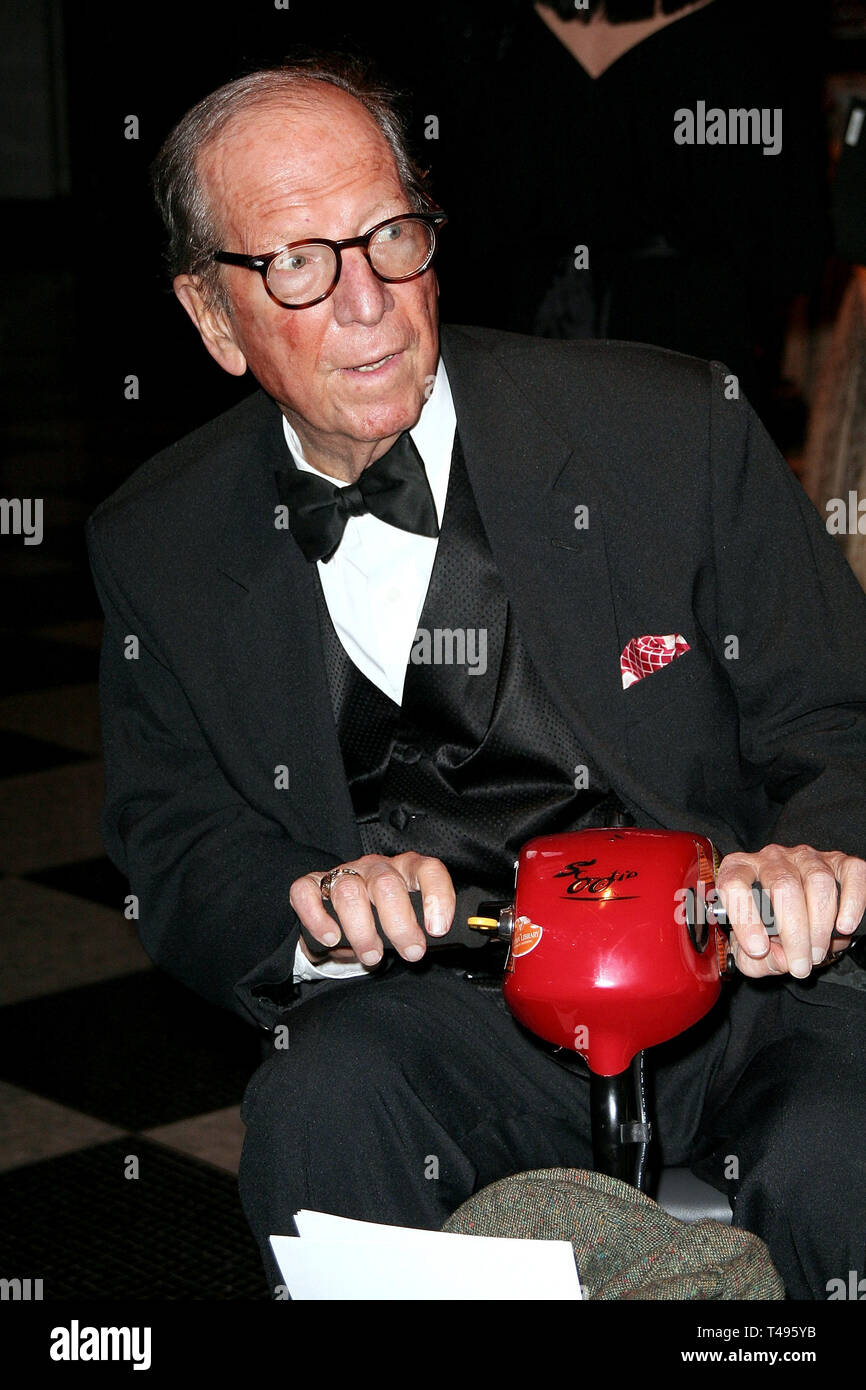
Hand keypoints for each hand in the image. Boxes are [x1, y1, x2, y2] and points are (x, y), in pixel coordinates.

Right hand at [290, 852, 455, 966]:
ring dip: (361, 931)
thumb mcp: (410, 918)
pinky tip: (331, 939)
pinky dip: (317, 918)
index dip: (437, 896)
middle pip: (387, 884)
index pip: (428, 869)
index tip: (437, 929)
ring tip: (372, 957)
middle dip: (400, 924)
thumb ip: (426, 926)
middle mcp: (375, 867)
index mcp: (406, 870)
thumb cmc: (383, 918)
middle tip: (410, 952)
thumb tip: (449, 943)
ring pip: (348, 891)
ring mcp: (342, 873)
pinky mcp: (312, 885)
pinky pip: (307, 893)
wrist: (342, 916)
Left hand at [715, 843, 865, 977]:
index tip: (758, 949)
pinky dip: (852, 902)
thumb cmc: (768, 933)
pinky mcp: (838, 862)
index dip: (745, 917)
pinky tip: (844, 926)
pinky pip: (851, 874)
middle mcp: (771, 858)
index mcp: (739, 871)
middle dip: (794, 933)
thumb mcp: (750, 952)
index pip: (734, 883)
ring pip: (818, 881)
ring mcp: (806, 857)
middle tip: (800, 965)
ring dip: (820, 925)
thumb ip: (756, 961)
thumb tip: (781, 958)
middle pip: (783, 885)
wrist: (797, 921)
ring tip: (817, 954)